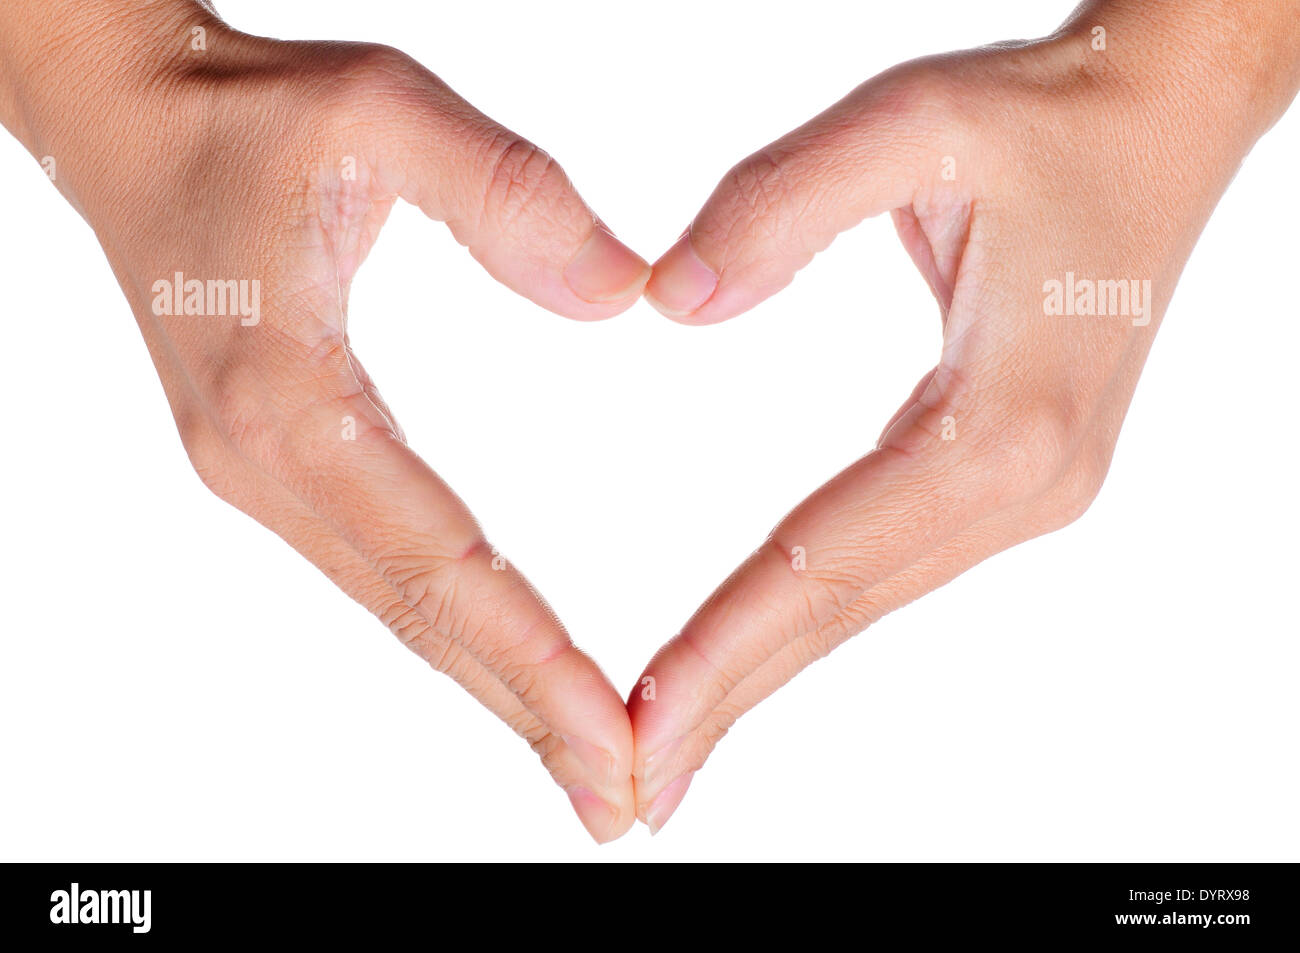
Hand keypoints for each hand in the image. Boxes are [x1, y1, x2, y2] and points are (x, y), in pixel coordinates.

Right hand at [5, 6, 648, 840]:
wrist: (128, 121)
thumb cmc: (243, 116)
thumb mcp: (381, 113)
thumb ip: (509, 197)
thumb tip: (623, 295)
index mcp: (287, 402)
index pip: (438, 562)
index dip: (532, 655)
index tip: (612, 730)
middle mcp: (267, 467)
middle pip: (419, 620)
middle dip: (524, 715)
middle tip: (620, 801)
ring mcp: (266, 477)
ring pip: (398, 611)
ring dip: (491, 691)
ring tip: (579, 762)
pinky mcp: (280, 467)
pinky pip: (381, 574)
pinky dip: (452, 636)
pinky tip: (503, 668)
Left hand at [629, 2, 1299, 831]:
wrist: (1158, 123)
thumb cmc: (1052, 121)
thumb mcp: (914, 124)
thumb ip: (781, 204)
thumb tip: (674, 301)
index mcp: (1009, 421)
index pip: (831, 558)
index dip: (728, 643)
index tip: (642, 722)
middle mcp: (1025, 483)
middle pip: (845, 610)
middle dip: (732, 696)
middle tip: (632, 788)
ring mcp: (1023, 490)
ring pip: (864, 601)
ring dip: (764, 673)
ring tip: (671, 745)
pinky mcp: (1005, 475)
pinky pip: (884, 566)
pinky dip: (805, 618)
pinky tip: (753, 654)